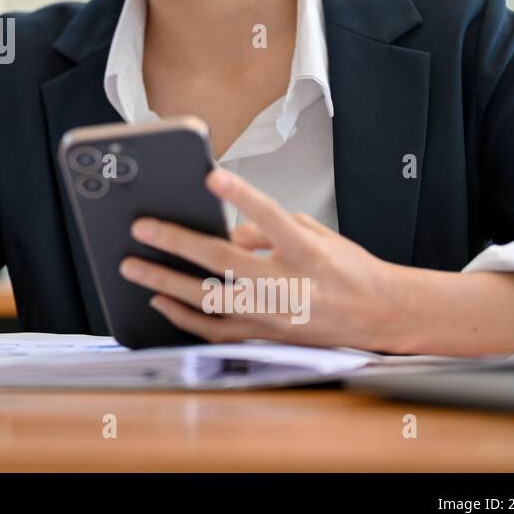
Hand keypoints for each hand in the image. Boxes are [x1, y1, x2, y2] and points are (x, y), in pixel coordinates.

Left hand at [117, 168, 401, 351]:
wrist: (379, 315)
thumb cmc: (347, 270)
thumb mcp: (317, 234)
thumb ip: (268, 228)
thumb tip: (226, 231)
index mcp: (307, 252)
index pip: (270, 218)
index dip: (241, 196)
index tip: (212, 177)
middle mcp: (289, 285)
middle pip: (223, 262)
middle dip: (178, 243)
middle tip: (142, 228)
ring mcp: (274, 315)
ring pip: (209, 300)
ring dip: (165, 283)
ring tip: (133, 267)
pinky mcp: (266, 336)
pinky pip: (215, 330)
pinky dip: (183, 316)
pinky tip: (158, 301)